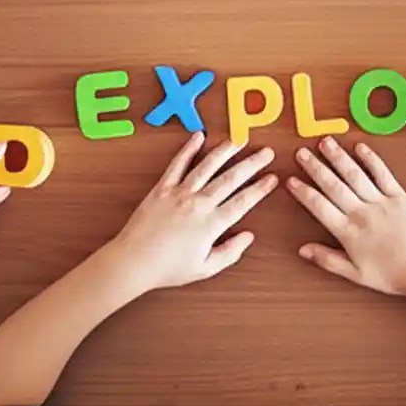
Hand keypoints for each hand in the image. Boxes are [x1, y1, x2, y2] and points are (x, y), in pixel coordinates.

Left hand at [103, 133, 276, 292]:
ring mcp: (179, 193)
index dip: (260, 189)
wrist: (133, 262)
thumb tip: (248, 236)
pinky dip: (188, 149)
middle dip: (251, 164)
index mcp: (211, 224)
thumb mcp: (205, 268)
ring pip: (207, 166)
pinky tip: (198, 137)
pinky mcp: (162, 188)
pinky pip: (177, 164)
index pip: (243, 202)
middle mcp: (198, 204)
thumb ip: (230, 252)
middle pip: (231, 179)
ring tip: (239, 140)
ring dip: (225, 151)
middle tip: (266, 152)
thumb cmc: (168, 269)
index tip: (272, 178)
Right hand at [287, 137, 405, 299]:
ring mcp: (381, 202)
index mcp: (349, 233)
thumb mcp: (356, 274)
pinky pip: (382, 174)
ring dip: (338, 158)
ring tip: (325, 143)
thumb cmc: (393, 275)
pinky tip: (359, 147)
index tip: (290, 180)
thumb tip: (303, 250)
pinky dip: (371, 160)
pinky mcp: (399, 196)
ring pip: (355, 175)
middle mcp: (362, 213)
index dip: (303, 192)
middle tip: (301, 153)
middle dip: (315, 168)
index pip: (319, 207)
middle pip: (333, 186)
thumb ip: (328, 259)